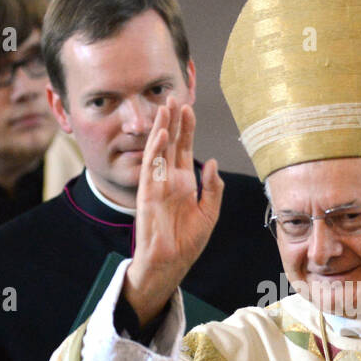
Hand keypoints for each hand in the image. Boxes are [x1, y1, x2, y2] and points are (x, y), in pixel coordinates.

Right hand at [122, 98, 223, 325]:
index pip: (184, 148)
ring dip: (160, 130)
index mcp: (183, 183)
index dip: (187, 129)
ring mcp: (157, 186)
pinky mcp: (148, 195)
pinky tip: (159, 136)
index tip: (188, 108)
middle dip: (172, 121)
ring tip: (164, 108)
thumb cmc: (187, 242)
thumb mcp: (209, 214)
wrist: (171, 263)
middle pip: (170, 144)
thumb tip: (212, 163)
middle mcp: (169, 180)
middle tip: (172, 96)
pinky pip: (150, 170)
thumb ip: (213, 189)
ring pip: (158, 151)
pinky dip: (154, 152)